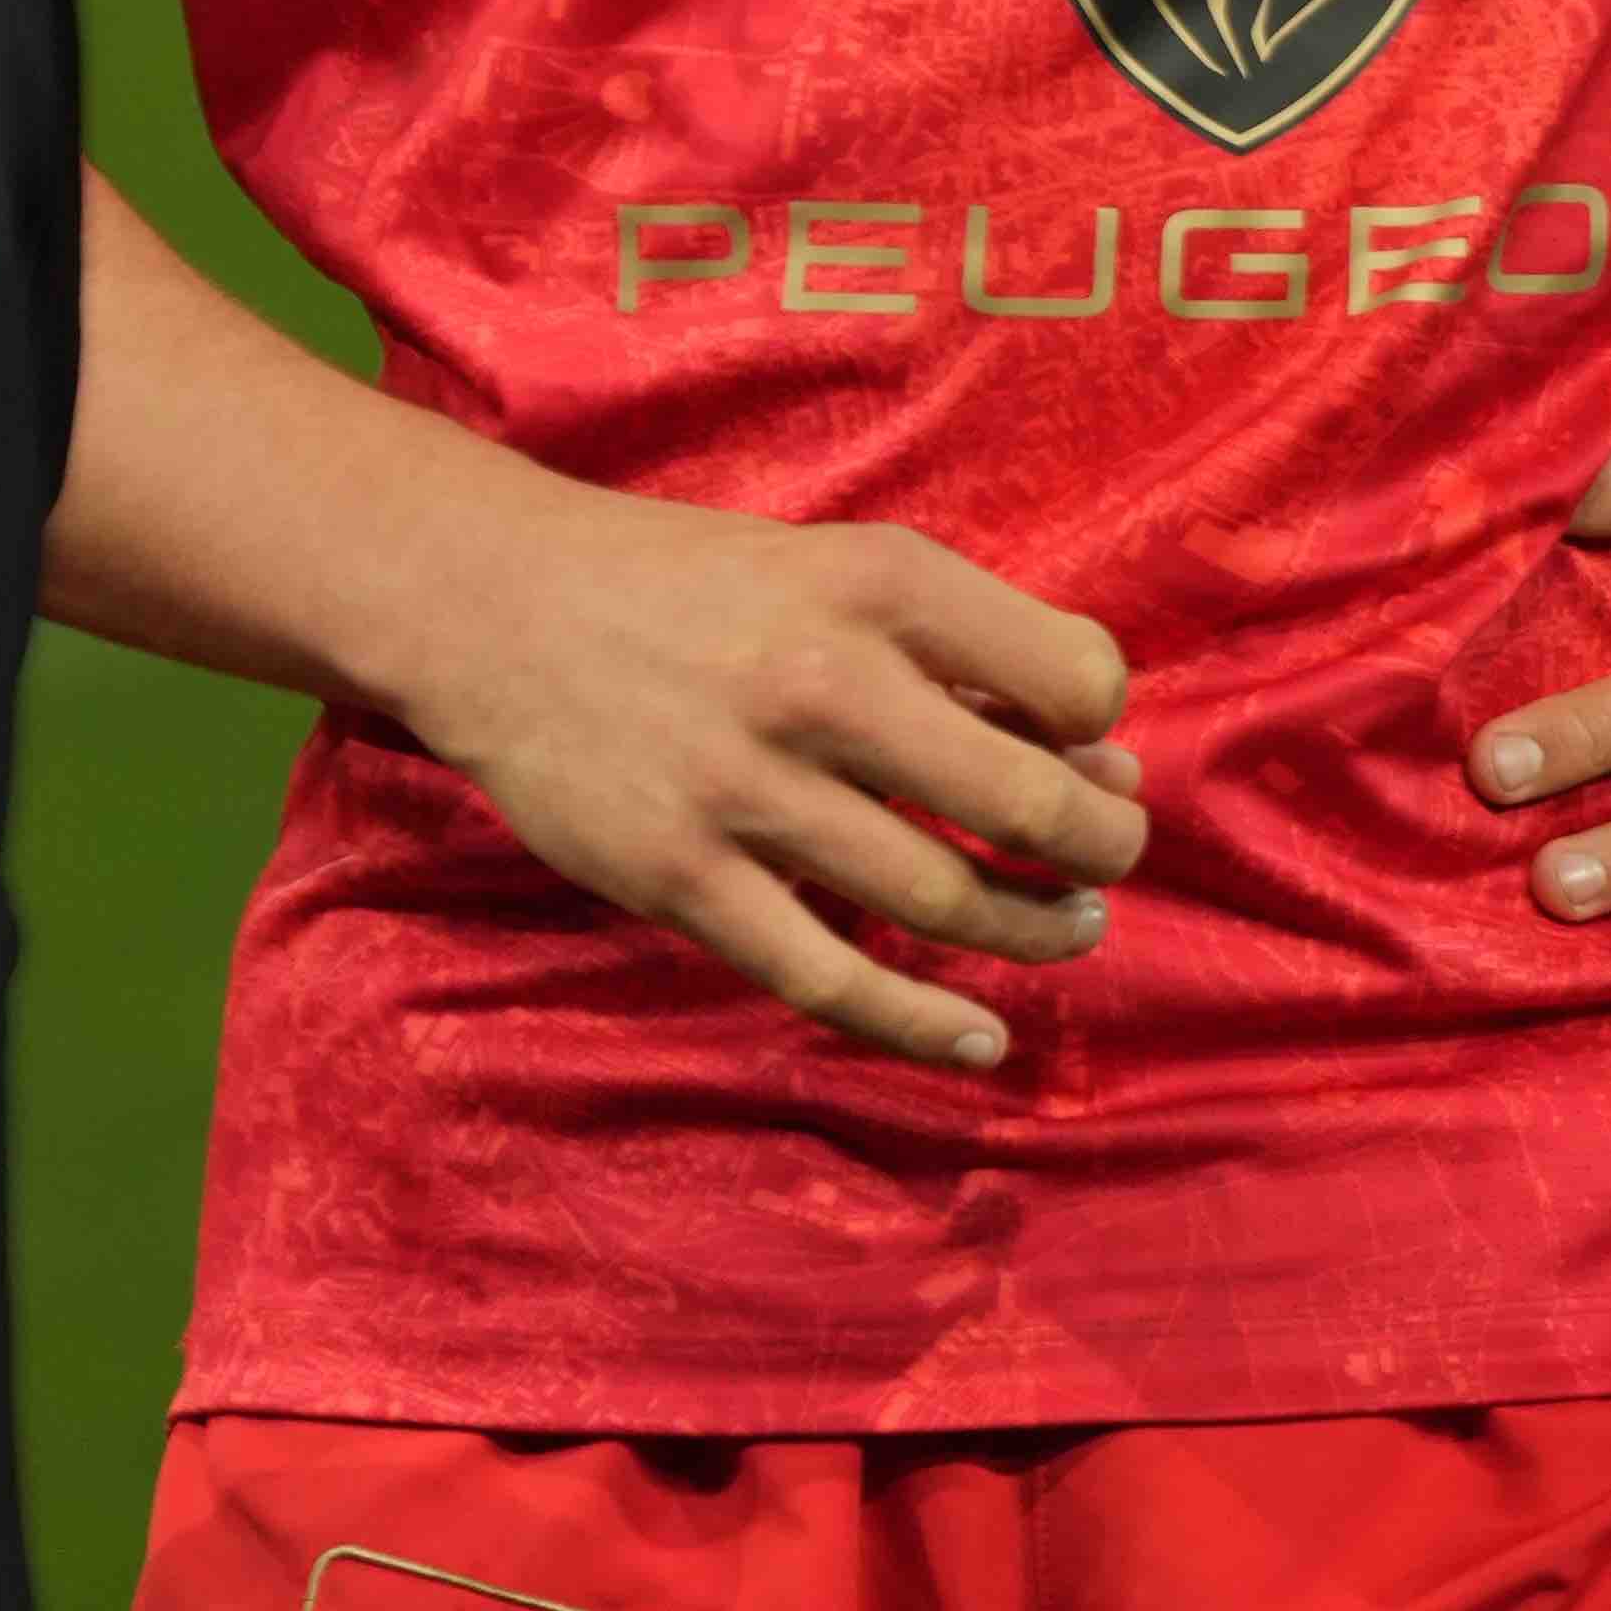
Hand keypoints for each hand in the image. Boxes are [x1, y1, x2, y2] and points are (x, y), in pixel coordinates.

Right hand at [398, 470, 1139, 1082]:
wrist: (498, 606)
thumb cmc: (694, 586)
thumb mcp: (836, 569)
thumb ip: (957, 650)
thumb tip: (1098, 752)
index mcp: (879, 581)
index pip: (1068, 673)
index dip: (1102, 722)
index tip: (1092, 746)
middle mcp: (825, 681)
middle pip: (1023, 802)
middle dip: (1099, 847)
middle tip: (1113, 859)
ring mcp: (750, 790)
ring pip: (941, 900)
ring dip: (1032, 931)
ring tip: (1070, 927)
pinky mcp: (683, 879)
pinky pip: (827, 977)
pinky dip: (919, 1025)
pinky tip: (981, 1041)